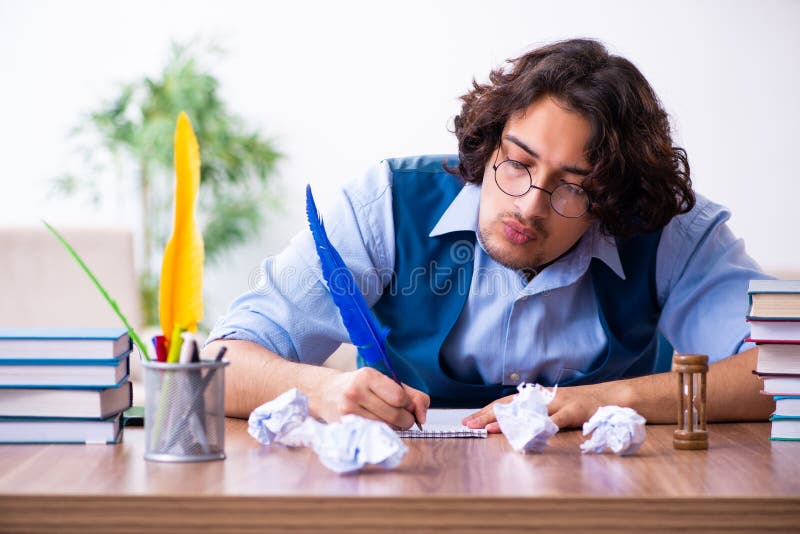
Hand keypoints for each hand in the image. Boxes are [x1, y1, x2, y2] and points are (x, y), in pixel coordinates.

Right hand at [311, 367, 429, 428]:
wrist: (326, 393)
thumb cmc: (361, 387)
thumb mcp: (385, 382)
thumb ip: (412, 395)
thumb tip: (423, 417)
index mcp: (368, 376)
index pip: (400, 398)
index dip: (410, 405)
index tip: (407, 405)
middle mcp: (355, 392)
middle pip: (396, 416)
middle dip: (406, 420)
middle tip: (402, 416)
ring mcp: (348, 411)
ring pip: (386, 428)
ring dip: (394, 428)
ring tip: (386, 418)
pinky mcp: (344, 427)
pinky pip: (374, 435)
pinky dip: (381, 433)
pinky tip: (376, 425)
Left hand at [462, 383, 612, 431]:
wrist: (614, 397)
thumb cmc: (584, 406)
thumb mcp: (556, 409)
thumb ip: (537, 415)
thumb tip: (511, 426)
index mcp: (539, 397)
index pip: (507, 402)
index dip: (486, 411)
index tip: (468, 420)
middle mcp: (545, 397)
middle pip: (511, 405)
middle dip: (488, 415)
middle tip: (468, 424)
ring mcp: (560, 403)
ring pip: (528, 412)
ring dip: (507, 422)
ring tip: (489, 430)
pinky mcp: (576, 412)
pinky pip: (557, 421)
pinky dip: (544, 427)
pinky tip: (530, 434)